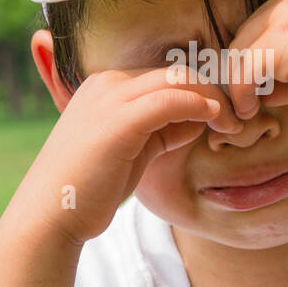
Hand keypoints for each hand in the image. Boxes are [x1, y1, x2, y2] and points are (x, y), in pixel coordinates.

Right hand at [15, 66, 241, 245]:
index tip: (223, 113)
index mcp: (105, 86)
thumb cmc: (92, 188)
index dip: (200, 91)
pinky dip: (199, 105)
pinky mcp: (120, 120)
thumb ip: (162, 130)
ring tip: (231, 122)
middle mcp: (106, 83)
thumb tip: (200, 118)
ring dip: (213, 98)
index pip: (166, 75)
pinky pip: (171, 99)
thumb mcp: (132, 150)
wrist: (51, 215)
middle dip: (213, 90)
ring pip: (178, 80)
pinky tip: (215, 120)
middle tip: (236, 115)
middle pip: (176, 71)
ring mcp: (111, 98)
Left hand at [221, 0, 287, 123]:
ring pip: (241, 49)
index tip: (273, 84)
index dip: (267, 55)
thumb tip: (262, 88)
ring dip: (240, 81)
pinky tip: (251, 111)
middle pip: (250, 31)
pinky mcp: (280, 40)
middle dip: (249, 67)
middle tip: (254, 99)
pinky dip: (240, 93)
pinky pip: (242, 69)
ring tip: (250, 107)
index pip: (272, 20)